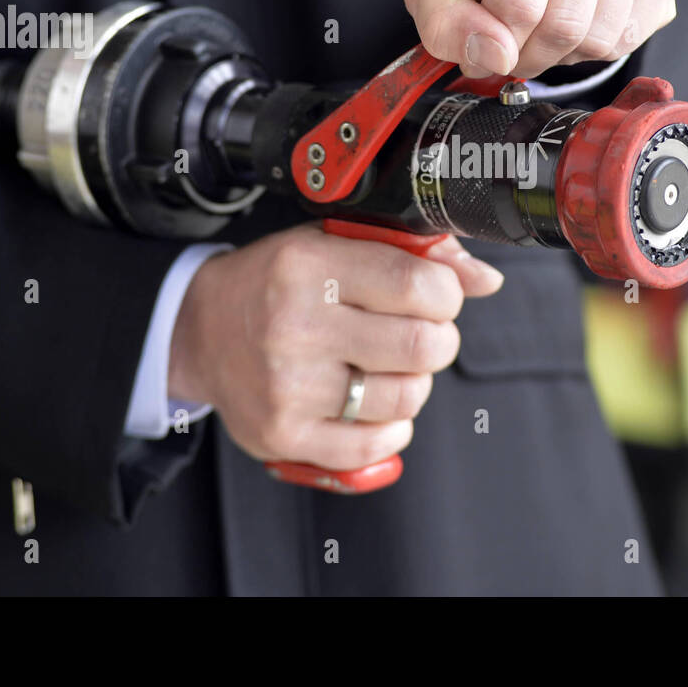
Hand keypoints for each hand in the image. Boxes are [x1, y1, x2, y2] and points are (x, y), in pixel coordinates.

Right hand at [168, 224, 502, 469]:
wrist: (201, 330)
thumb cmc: (277, 283)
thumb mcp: (334, 244)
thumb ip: (413, 253)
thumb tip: (486, 279)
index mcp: (309, 266)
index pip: (419, 284)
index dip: (446, 294)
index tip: (435, 296)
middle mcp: (295, 326)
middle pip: (423, 345)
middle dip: (439, 340)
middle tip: (421, 334)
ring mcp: (289, 386)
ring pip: (408, 397)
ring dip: (414, 383)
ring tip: (386, 366)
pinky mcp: (285, 434)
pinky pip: (377, 442)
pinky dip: (392, 426)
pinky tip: (373, 403)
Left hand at [404, 0, 679, 80]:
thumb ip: (445, 22)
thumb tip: (494, 57)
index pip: (519, 4)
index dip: (497, 46)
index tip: (487, 42)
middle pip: (564, 25)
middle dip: (531, 55)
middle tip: (515, 43)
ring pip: (600, 39)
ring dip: (565, 53)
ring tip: (546, 22)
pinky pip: (630, 39)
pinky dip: (598, 47)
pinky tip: (580, 16)